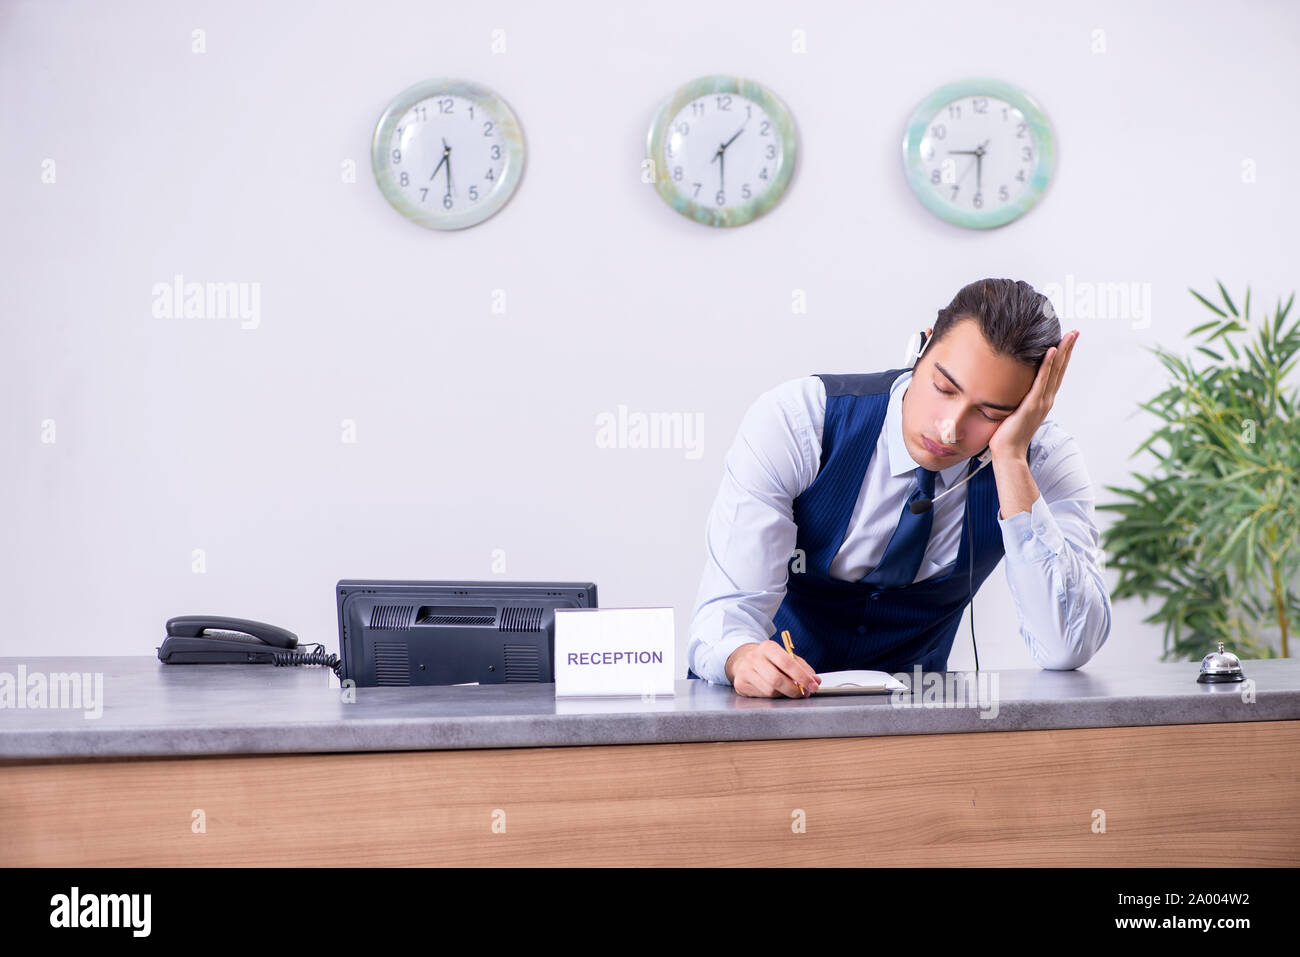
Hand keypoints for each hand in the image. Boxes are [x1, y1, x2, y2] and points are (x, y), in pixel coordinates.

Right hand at [726, 641, 820, 697]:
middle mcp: (754, 657)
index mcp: (767, 647)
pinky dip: (773, 697)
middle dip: (794, 690)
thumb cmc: (770, 660)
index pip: (786, 662)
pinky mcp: (740, 684)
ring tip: (789, 691)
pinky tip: (776, 691)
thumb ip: (802, 668)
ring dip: (784, 694)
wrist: (743, 659)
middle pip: (776, 679)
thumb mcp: (786, 657)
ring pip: (770, 691)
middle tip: (804, 693)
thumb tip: (815, 681)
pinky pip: (762, 696)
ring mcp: (745, 671)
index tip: (812, 685)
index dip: (801, 676)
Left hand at [988, 330, 1078, 462]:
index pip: (1055, 374)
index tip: (1066, 341)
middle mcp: (1046, 399)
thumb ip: (1018, 400)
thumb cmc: (1008, 435)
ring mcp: (1041, 402)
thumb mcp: (1015, 411)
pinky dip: (1047, 366)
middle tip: (1075, 332)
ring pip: (1055, 372)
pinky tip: (1052, 351)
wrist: (1009, 453)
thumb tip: (1011, 390)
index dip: (1062, 357)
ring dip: (1062, 352)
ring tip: (1069, 336)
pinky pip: (1041, 381)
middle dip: (1068, 350)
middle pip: (1060, 369)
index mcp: (1043, 400)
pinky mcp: (1032, 405)